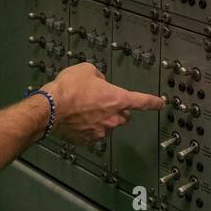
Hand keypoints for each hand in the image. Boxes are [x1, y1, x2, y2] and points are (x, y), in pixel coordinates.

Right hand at [43, 62, 164, 146]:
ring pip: (107, 125)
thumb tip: (99, 82)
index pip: (142, 101)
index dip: (153, 102)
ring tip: (82, 109)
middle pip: (123, 115)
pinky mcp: (88, 141)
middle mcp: (113, 118)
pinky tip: (76, 120)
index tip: (161, 103)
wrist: (50, 108)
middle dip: (116, 109)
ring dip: (100, 119)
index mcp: (118, 99)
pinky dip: (87, 128)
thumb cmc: (69, 88)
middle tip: (100, 101)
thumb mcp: (87, 70)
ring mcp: (101, 131)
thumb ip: (99, 76)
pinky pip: (93, 134)